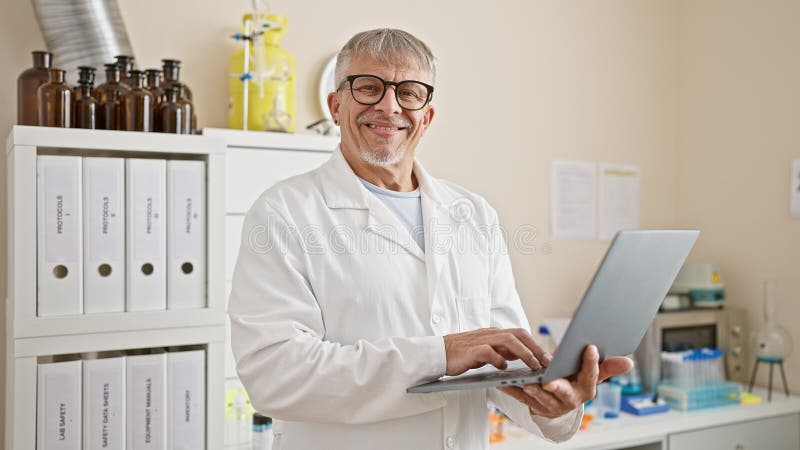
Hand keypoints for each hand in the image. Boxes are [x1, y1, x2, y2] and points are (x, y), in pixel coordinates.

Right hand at [443, 327, 551, 375]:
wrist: (439, 352)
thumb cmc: (463, 353)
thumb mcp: (487, 350)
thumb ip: (503, 351)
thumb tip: (521, 356)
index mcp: (495, 333)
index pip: (520, 334)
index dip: (536, 345)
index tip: (548, 357)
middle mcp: (491, 334)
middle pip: (519, 335)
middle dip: (535, 348)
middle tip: (547, 362)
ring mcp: (481, 340)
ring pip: (508, 341)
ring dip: (524, 353)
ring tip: (533, 365)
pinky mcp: (471, 350)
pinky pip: (488, 351)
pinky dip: (498, 358)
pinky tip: (504, 367)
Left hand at [497, 345, 632, 418]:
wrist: (560, 403)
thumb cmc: (576, 381)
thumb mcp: (592, 375)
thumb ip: (607, 367)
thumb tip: (629, 362)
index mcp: (586, 389)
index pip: (591, 375)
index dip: (591, 363)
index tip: (590, 347)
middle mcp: (569, 399)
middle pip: (564, 392)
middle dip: (557, 387)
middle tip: (549, 381)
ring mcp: (551, 404)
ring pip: (542, 398)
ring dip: (534, 391)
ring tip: (526, 382)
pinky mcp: (533, 405)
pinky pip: (521, 398)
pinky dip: (512, 390)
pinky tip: (503, 382)